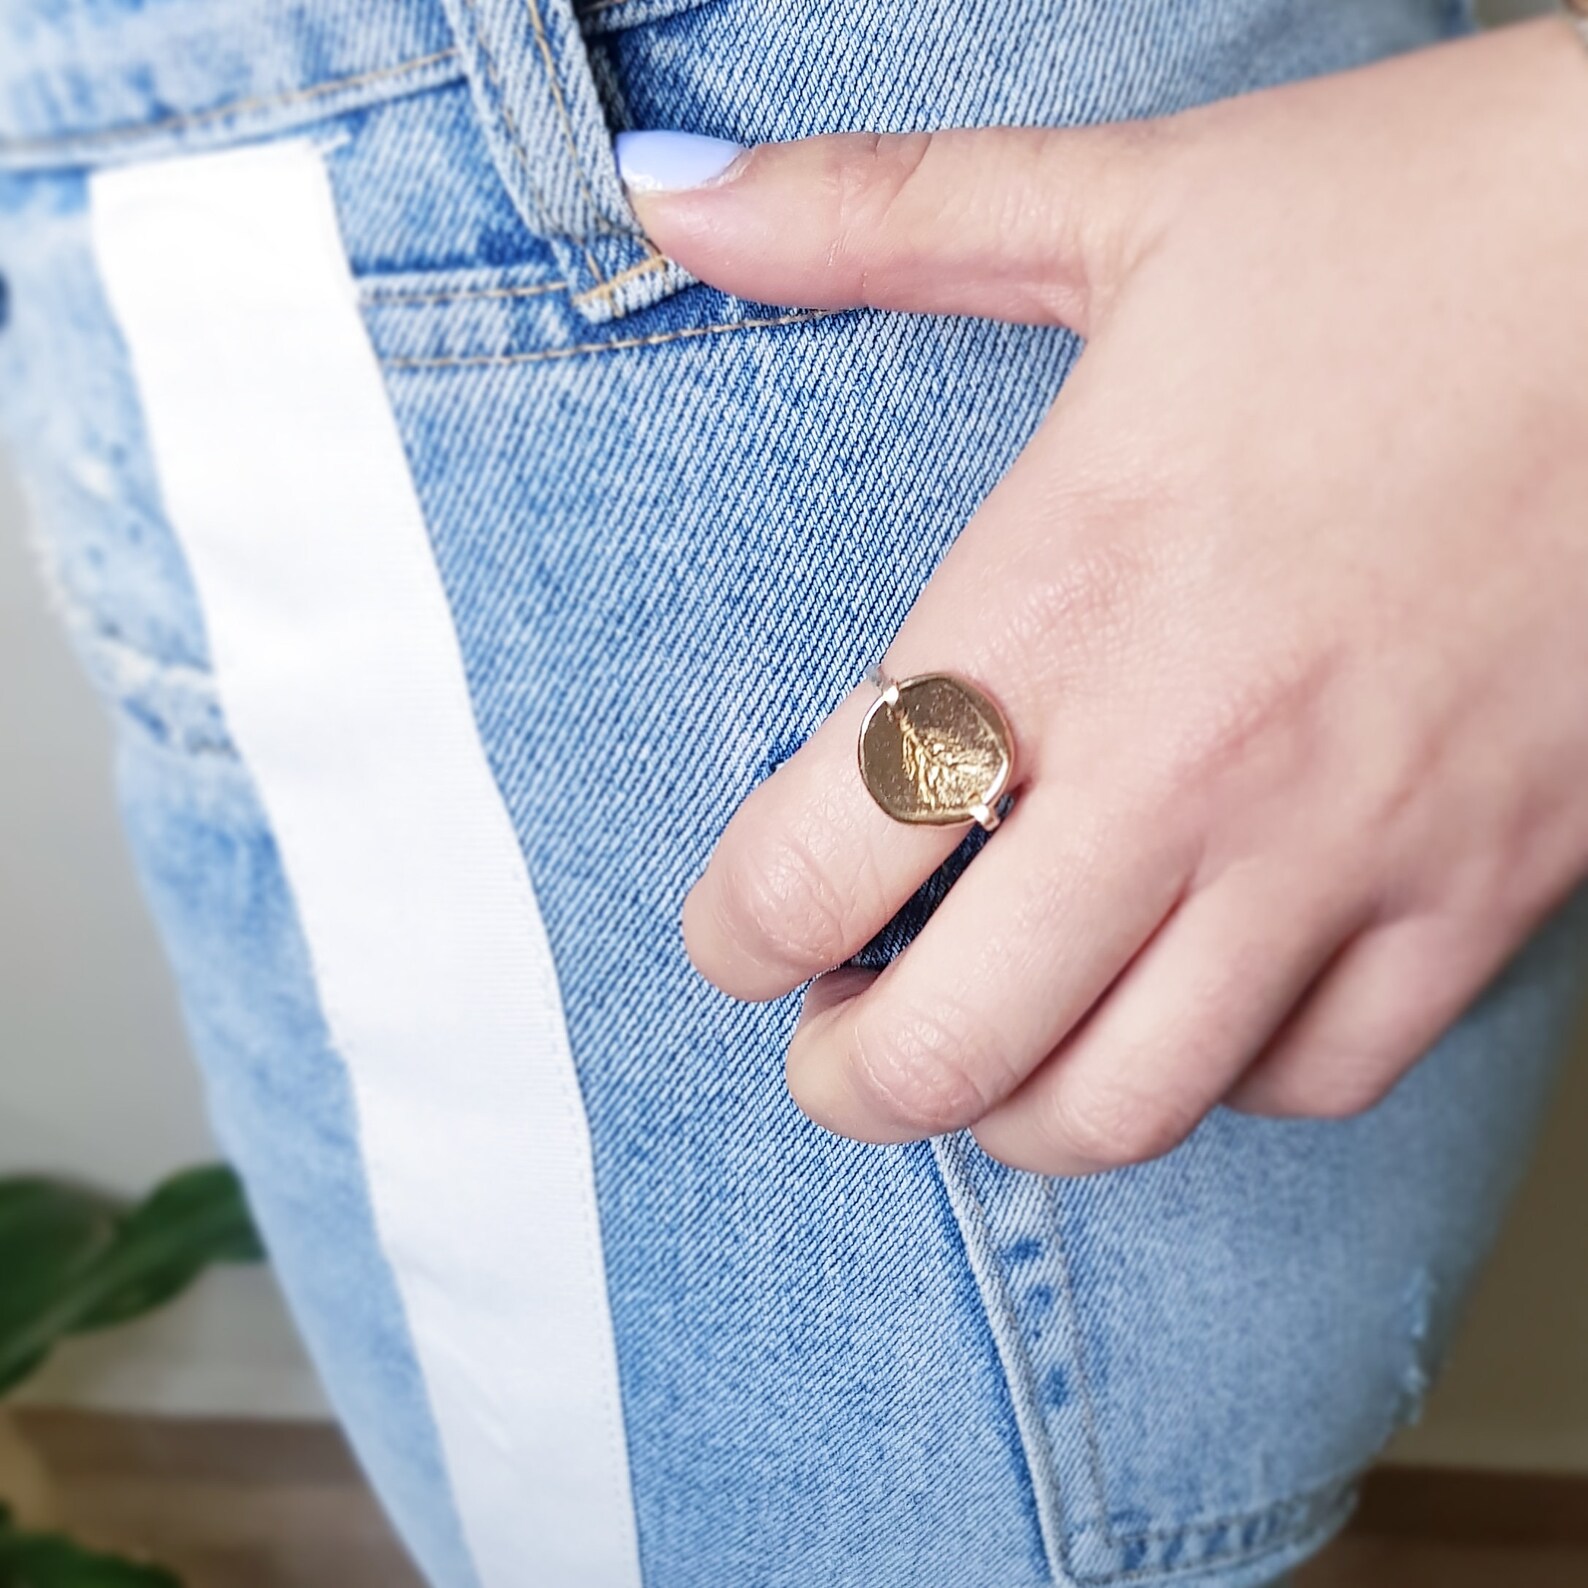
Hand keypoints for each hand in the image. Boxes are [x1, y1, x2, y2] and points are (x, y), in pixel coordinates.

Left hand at [626, 20, 1587, 1174]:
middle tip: (831, 1045)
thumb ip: (870, 220)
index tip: (738, 931)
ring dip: (1019, 1110)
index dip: (738, 933)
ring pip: (1134, 1104)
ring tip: (987, 1052)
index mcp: (1061, 600)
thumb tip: (668, 190)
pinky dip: (1221, 1078)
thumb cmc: (1424, 223)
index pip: (818, 866)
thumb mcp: (1125, 202)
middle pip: (956, 1046)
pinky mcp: (1491, 883)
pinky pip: (1324, 1074)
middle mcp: (1191, 759)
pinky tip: (1186, 1002)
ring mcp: (1351, 844)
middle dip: (853, 1081)